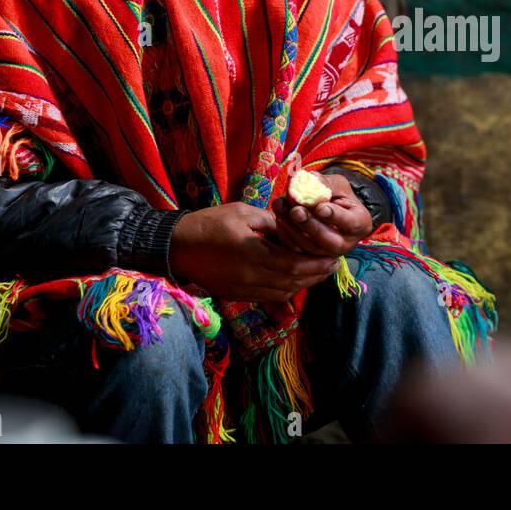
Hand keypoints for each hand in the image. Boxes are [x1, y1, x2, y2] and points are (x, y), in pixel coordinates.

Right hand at [168, 201, 337, 302]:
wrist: (177, 246)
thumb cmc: (209, 223)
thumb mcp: (241, 212)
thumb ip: (270, 221)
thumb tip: (292, 228)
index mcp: (253, 253)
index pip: (293, 265)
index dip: (316, 264)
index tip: (332, 257)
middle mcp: (250, 276)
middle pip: (292, 282)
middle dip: (315, 275)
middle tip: (332, 266)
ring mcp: (243, 289)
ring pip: (282, 293)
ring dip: (303, 284)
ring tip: (318, 273)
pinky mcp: (237, 294)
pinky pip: (268, 297)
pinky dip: (286, 290)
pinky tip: (295, 280)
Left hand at [270, 173, 372, 257]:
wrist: (330, 208)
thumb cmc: (337, 195)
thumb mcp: (337, 184)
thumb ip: (325, 183)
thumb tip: (307, 179)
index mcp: (360, 224)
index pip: (350, 222)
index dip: (335, 216)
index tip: (320, 207)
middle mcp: (347, 243)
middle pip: (330, 241)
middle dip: (311, 226)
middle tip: (296, 211)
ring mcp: (328, 253)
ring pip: (310, 247)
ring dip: (293, 228)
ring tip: (281, 208)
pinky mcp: (311, 257)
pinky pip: (298, 251)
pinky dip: (286, 235)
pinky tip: (278, 218)